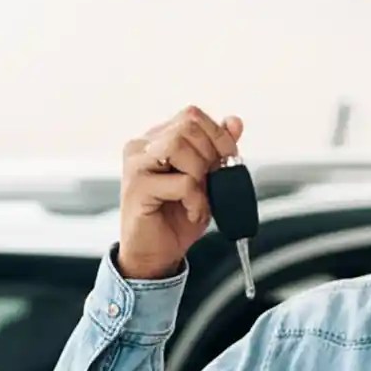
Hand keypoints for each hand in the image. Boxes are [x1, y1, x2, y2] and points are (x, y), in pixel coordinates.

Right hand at [116, 105, 243, 279]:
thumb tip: (235, 122)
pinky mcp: (137, 188)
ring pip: (180, 147)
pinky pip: (182, 182)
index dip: (217, 135)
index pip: (191, 116)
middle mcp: (142, 147)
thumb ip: (218, 149)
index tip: (227, 160)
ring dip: (200, 175)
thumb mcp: (207, 180)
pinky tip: (191, 211)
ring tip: (198, 197)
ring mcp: (136, 165)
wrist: (156, 254)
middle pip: (187, 127)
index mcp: (157, 140)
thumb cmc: (177, 217)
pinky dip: (197, 200)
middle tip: (211, 181)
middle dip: (211, 155)